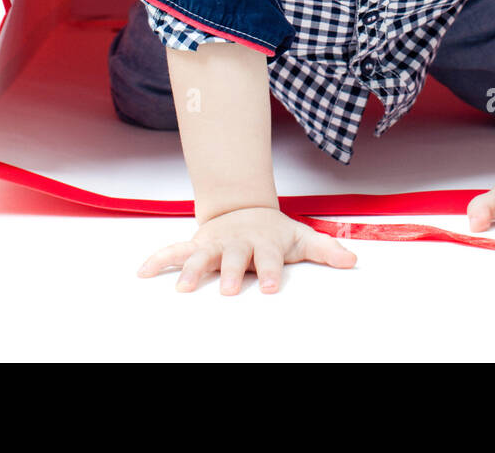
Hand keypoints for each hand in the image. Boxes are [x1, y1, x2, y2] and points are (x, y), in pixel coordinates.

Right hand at [137, 206, 357, 294]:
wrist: (244, 206)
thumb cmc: (273, 231)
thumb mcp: (301, 238)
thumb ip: (325, 249)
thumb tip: (352, 259)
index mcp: (265, 243)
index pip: (270, 258)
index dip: (272, 271)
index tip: (272, 286)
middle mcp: (238, 243)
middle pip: (234, 258)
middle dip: (231, 272)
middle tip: (227, 288)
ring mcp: (215, 243)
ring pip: (202, 255)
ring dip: (192, 270)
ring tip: (182, 288)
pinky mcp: (197, 244)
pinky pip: (174, 251)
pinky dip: (158, 259)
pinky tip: (142, 272)